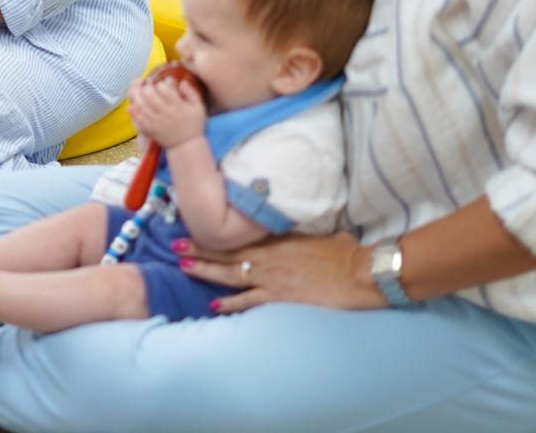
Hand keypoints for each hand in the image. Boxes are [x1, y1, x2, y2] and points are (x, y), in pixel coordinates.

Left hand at [127, 72, 205, 148]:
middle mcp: (165, 113)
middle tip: (148, 87)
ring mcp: (156, 122)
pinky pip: (137, 118)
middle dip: (147, 88)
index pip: (164, 89)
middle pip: (149, 95)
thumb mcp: (198, 107)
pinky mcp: (150, 129)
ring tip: (138, 92)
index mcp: (177, 106)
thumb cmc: (193, 125)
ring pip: (141, 105)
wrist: (186, 146)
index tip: (160, 84)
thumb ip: (191, 92)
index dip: (160, 83)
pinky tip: (133, 105)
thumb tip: (181, 81)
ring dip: (137, 96)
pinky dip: (133, 110)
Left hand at [176, 233, 383, 314]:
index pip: (238, 236)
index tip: (197, 228)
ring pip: (229, 275)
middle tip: (176, 246)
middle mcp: (268, 257)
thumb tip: (298, 232)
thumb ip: (300, 235)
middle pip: (226, 253)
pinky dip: (230, 304)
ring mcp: (271, 278)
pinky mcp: (279, 298)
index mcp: (276, 240)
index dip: (216, 235)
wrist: (359, 273)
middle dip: (199, 250)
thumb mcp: (319, 235)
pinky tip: (213, 306)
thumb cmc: (344, 253)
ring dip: (205, 271)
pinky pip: (248, 301)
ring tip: (184, 267)